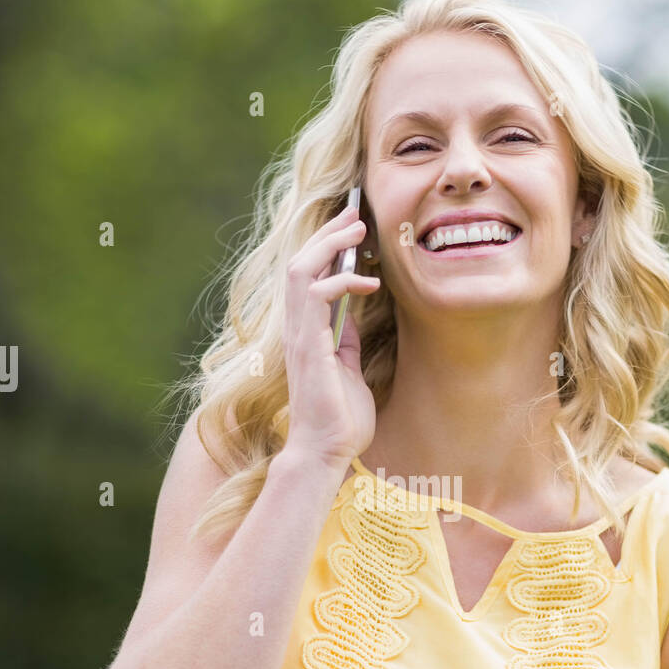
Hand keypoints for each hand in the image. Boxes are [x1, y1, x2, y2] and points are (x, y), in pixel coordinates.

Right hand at [282, 204, 380, 467]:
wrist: (326, 452)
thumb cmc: (340, 420)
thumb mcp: (349, 370)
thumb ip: (346, 342)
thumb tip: (353, 317)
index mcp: (307, 333)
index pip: (310, 277)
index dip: (328, 250)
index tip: (354, 233)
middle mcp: (298, 329)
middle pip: (301, 263)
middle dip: (328, 235)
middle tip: (355, 216)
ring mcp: (299, 336)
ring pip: (301, 270)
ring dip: (329, 245)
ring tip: (357, 230)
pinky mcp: (309, 345)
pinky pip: (317, 296)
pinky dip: (343, 281)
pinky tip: (370, 282)